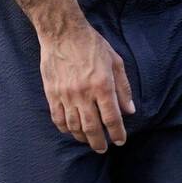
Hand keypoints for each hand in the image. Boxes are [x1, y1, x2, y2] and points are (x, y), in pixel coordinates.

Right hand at [37, 20, 134, 151]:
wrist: (63, 33)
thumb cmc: (93, 45)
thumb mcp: (115, 62)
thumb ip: (123, 88)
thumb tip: (129, 110)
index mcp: (102, 85)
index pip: (111, 118)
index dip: (117, 133)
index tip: (120, 141)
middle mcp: (84, 93)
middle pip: (92, 128)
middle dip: (99, 142)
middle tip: (103, 149)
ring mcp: (66, 95)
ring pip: (74, 126)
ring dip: (82, 138)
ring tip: (89, 141)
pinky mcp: (52, 94)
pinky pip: (58, 119)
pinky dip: (65, 129)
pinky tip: (71, 131)